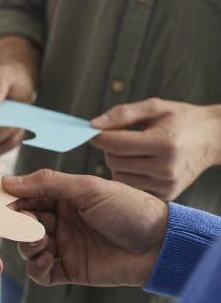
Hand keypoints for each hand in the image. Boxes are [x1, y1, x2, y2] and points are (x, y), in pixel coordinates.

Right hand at [3, 169, 167, 286]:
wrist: (161, 244)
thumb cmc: (129, 208)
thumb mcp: (87, 188)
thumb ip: (46, 184)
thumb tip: (7, 181)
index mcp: (63, 198)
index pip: (26, 197)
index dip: (11, 200)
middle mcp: (60, 222)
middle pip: (22, 224)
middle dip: (18, 224)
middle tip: (26, 224)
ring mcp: (64, 247)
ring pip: (27, 249)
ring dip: (27, 245)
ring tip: (42, 241)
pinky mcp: (71, 271)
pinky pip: (41, 274)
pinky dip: (36, 268)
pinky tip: (47, 259)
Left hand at [91, 98, 220, 200]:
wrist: (213, 139)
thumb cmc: (181, 119)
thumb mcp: (155, 107)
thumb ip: (123, 113)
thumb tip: (93, 125)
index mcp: (164, 143)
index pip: (116, 144)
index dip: (99, 137)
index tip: (94, 131)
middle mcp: (167, 168)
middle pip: (114, 161)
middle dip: (109, 148)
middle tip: (120, 137)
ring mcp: (167, 185)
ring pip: (118, 176)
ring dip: (116, 162)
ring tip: (132, 150)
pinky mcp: (166, 195)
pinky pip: (130, 187)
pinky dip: (128, 175)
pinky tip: (139, 163)